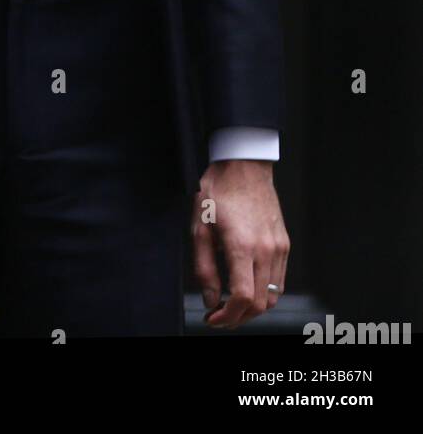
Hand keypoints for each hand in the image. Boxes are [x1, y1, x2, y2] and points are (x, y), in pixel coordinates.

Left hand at [190, 159, 289, 328]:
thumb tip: (210, 300)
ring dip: (253, 308)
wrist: (244, 166)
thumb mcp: (199, 228)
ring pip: (273, 296)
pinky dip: (265, 292)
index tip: (213, 319)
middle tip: (220, 315)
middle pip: (260, 303)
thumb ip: (204, 268)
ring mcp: (279, 248)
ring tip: (232, 304)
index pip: (243, 297)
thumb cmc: (218, 191)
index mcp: (242, 246)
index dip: (228, 316)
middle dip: (239, 317)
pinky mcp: (284, 244)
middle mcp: (265, 250)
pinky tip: (248, 286)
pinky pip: (279, 280)